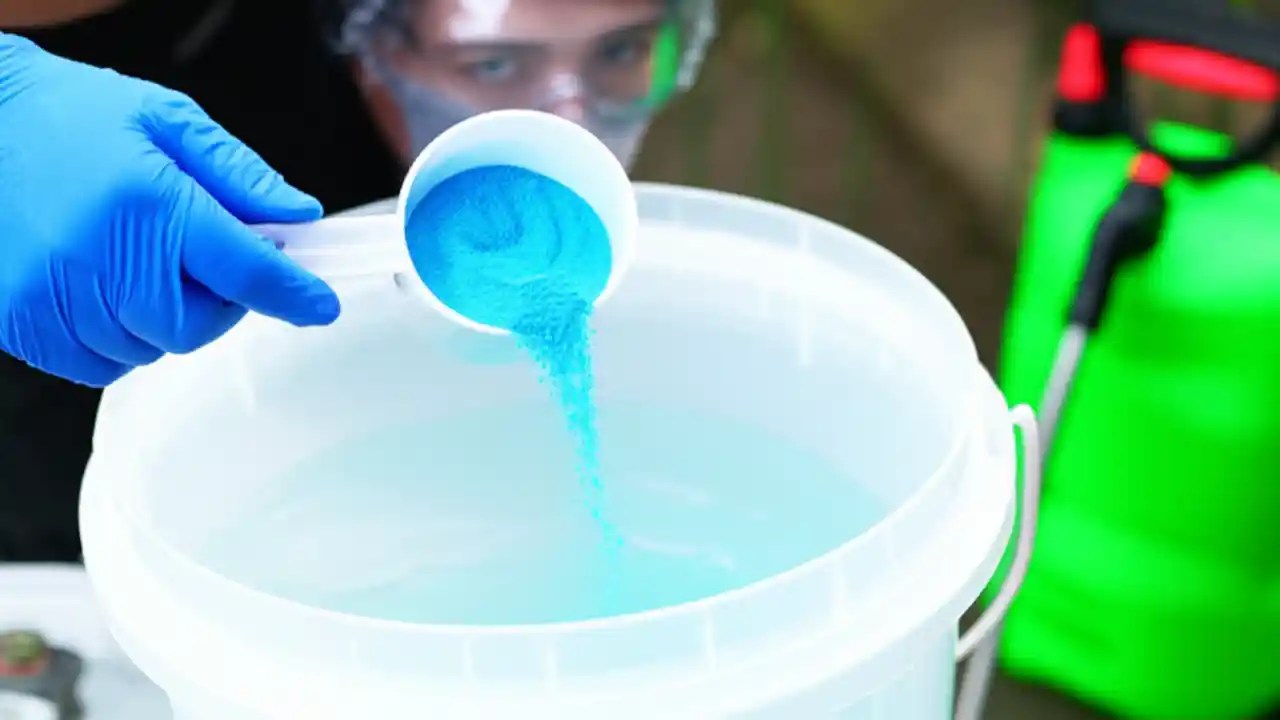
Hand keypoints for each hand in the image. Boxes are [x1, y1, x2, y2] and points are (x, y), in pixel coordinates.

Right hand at [0, 33, 339, 387]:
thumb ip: (238, 175)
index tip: (321, 305)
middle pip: (195, 326)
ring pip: (148, 350)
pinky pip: (97, 365)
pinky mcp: (18, 320)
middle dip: (217, 303)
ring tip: (138, 262)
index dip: (292, 294)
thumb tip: (299, 216)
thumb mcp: (165, 121)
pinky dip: (117, 340)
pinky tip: (103, 289)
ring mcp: (50, 295)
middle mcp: (97, 255)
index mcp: (146, 201)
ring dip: (163, 319)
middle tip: (202, 262)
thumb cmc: (69, 116)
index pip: (244, 269)